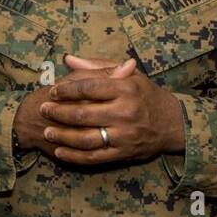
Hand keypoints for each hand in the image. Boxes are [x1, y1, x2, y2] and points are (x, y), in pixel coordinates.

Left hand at [37, 54, 184, 164]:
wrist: (173, 123)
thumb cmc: (145, 95)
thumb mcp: (129, 75)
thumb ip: (98, 67)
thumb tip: (68, 59)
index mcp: (126, 89)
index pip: (88, 88)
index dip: (66, 90)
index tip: (52, 91)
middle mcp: (125, 112)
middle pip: (82, 114)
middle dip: (58, 112)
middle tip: (43, 110)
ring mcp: (124, 135)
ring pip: (85, 138)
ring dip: (62, 136)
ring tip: (47, 132)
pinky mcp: (123, 153)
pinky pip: (94, 157)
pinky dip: (74, 156)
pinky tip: (60, 151)